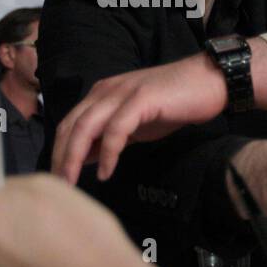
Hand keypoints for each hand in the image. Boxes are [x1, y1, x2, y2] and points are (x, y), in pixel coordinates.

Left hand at [51, 52, 226, 181]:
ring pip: (87, 126)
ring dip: (75, 156)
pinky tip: (106, 173)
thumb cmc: (174, 103)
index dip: (60, 151)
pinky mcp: (141, 99)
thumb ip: (110, 137)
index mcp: (101, 95)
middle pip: (71, 125)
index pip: (70, 124)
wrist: (209, 81)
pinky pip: (116, 129)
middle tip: (58, 185)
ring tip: (72, 181)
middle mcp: (106, 90)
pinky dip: (108, 152)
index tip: (58, 178)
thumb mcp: (135, 124)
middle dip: (61, 157)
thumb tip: (86, 158)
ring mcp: (123, 93)